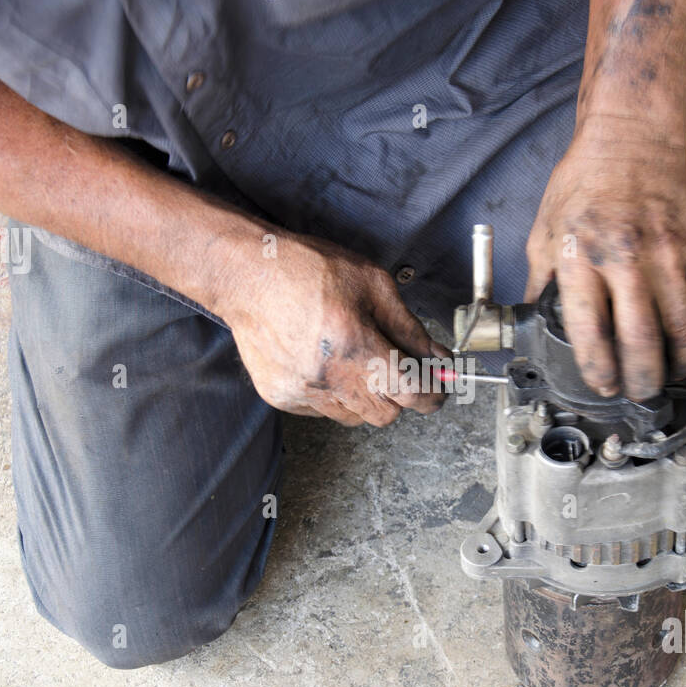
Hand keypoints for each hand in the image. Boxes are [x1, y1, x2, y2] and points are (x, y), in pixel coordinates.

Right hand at [216, 232, 447, 426]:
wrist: (247, 276)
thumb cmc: (309, 269)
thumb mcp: (373, 285)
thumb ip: (409, 328)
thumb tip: (438, 356)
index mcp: (357, 347)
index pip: (411, 393)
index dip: (432, 395)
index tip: (437, 389)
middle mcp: (329, 378)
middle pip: (385, 415)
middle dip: (398, 395)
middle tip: (394, 367)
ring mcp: (303, 393)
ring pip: (353, 417)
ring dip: (364, 397)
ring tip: (353, 360)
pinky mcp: (282, 398)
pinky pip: (323, 411)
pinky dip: (333, 394)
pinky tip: (324, 362)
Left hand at [526, 117, 685, 399]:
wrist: (630, 135)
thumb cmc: (584, 179)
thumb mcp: (544, 228)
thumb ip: (540, 278)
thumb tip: (531, 319)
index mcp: (580, 257)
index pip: (590, 330)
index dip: (598, 368)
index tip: (602, 384)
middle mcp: (625, 258)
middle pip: (641, 338)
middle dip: (641, 377)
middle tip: (639, 391)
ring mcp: (665, 253)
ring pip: (683, 326)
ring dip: (679, 361)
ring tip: (670, 374)